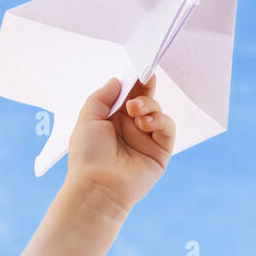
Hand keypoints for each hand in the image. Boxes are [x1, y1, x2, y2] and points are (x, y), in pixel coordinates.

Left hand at [64, 74, 175, 217]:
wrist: (97, 186)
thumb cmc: (87, 155)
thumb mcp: (87, 119)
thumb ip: (102, 97)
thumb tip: (117, 80)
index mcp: (113, 120)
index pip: (129, 95)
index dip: (135, 82)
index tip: (140, 69)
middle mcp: (131, 128)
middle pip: (146, 100)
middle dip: (146, 88)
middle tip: (145, 80)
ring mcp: (146, 140)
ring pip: (158, 112)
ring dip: (149, 106)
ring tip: (135, 111)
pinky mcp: (160, 152)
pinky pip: (167, 129)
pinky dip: (160, 121)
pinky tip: (145, 123)